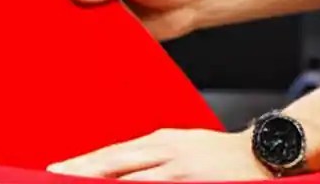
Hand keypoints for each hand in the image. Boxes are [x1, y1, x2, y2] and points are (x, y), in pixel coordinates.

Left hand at [47, 128, 270, 180]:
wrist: (264, 156)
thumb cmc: (220, 156)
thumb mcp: (181, 146)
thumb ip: (148, 157)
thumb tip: (111, 168)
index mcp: (162, 141)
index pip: (112, 154)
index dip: (82, 163)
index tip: (55, 170)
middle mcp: (167, 154)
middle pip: (114, 165)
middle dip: (83, 174)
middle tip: (55, 177)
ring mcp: (180, 173)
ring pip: (131, 183)